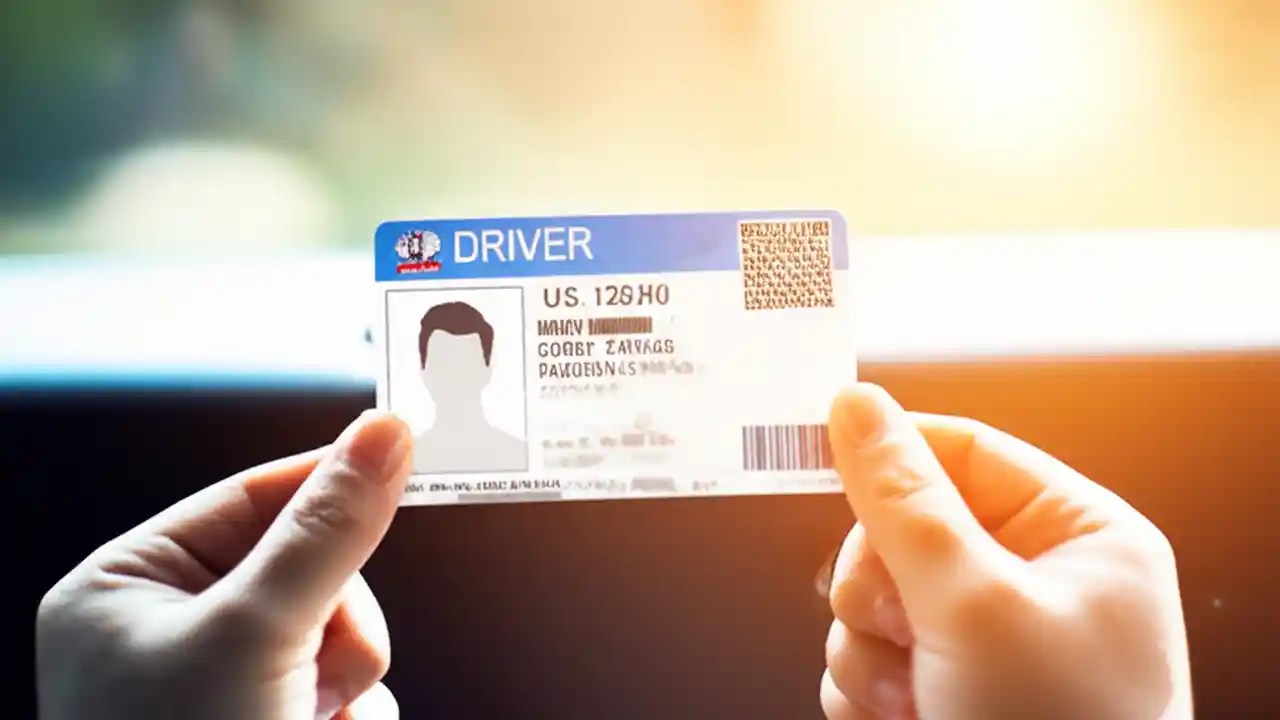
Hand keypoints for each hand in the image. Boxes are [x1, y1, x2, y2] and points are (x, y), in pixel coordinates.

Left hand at [37, 411, 412, 719]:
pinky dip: (350, 717)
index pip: (251, 497)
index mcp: (128, 586)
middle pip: (311, 568)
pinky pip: (348, 688)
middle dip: (334, 622)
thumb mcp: (254, 635)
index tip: (400, 452)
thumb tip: (383, 435)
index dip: (327, 481)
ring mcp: (224, 686)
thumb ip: (326, 532)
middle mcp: (172, 631)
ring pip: (340, 634)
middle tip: (311, 665)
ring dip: (345, 678)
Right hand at [820, 384, 1190, 719]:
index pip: (965, 451)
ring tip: (915, 696)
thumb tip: (856, 408)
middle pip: (902, 527)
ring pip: (872, 597)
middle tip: (900, 624)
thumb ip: (904, 501)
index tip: (822, 453)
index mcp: (1081, 538)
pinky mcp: (947, 693)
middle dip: (879, 585)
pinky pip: (866, 655)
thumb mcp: (973, 605)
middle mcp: (1037, 584)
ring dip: (868, 649)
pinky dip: (867, 689)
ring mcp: (987, 645)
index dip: (892, 455)